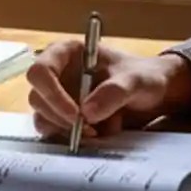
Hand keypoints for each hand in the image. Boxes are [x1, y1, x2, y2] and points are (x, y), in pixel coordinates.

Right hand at [25, 40, 190, 143]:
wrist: (152, 94)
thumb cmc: (143, 77)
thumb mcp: (135, 80)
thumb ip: (114, 92)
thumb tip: (87, 112)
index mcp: (65, 53)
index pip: (40, 71)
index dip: (52, 94)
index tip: (76, 114)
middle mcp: (56, 74)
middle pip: (38, 98)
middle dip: (61, 118)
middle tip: (90, 129)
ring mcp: (57, 97)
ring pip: (43, 118)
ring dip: (67, 130)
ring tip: (98, 131)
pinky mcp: (62, 117)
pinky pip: (55, 132)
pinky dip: (72, 138)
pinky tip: (97, 133)